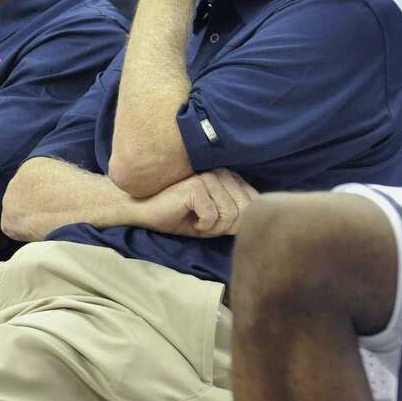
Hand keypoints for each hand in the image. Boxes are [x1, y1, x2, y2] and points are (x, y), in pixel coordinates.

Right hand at [140, 169, 259, 237]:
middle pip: (244, 211)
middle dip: (226, 227)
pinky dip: (201, 226)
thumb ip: (237, 214)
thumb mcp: (214, 217)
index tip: (215, 223)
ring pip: (230, 215)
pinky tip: (188, 220)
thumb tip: (259, 218)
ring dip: (213, 228)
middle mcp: (221, 172)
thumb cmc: (177, 215)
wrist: (142, 211)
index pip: (254, 203)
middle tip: (205, 225)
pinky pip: (212, 217)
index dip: (236, 223)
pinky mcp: (195, 185)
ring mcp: (208, 176)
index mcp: (229, 176)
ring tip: (196, 222)